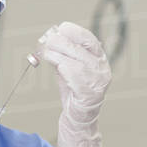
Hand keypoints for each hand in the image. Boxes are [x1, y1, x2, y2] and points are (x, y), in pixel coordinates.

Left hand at [38, 22, 110, 146]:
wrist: (78, 119)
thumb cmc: (73, 92)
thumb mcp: (69, 68)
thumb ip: (64, 54)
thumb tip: (51, 38)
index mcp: (99, 60)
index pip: (89, 38)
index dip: (74, 31)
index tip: (60, 28)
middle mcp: (101, 68)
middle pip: (79, 47)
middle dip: (60, 41)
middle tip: (46, 41)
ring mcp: (97, 81)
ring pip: (73, 58)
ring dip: (56, 53)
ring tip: (46, 52)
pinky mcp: (88, 92)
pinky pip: (72, 73)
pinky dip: (60, 66)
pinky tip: (55, 64)